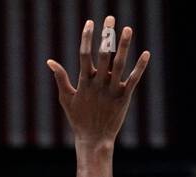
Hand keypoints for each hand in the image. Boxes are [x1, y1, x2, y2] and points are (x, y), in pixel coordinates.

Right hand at [47, 16, 150, 147]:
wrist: (94, 139)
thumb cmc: (79, 119)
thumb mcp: (66, 99)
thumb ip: (60, 78)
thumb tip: (50, 61)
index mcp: (83, 83)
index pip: (84, 55)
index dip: (86, 38)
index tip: (90, 22)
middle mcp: (98, 84)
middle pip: (103, 55)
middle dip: (106, 36)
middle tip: (110, 18)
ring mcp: (112, 90)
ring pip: (119, 64)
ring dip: (123, 46)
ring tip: (127, 29)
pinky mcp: (124, 97)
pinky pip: (134, 79)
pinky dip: (140, 67)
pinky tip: (146, 53)